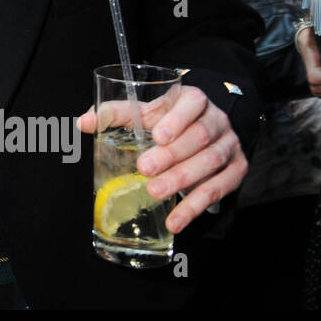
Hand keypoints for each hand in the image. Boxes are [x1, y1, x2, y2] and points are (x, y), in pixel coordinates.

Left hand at [77, 85, 246, 233]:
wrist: (208, 132)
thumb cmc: (169, 121)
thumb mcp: (146, 112)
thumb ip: (116, 114)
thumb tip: (83, 122)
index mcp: (194, 100)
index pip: (192, 103)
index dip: (177, 119)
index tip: (157, 136)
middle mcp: (217, 120)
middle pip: (199, 136)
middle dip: (172, 155)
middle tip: (145, 169)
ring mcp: (229, 145)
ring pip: (210, 162)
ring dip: (182, 180)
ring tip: (155, 192)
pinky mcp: (236, 170)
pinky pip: (219, 189)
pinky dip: (195, 206)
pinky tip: (175, 220)